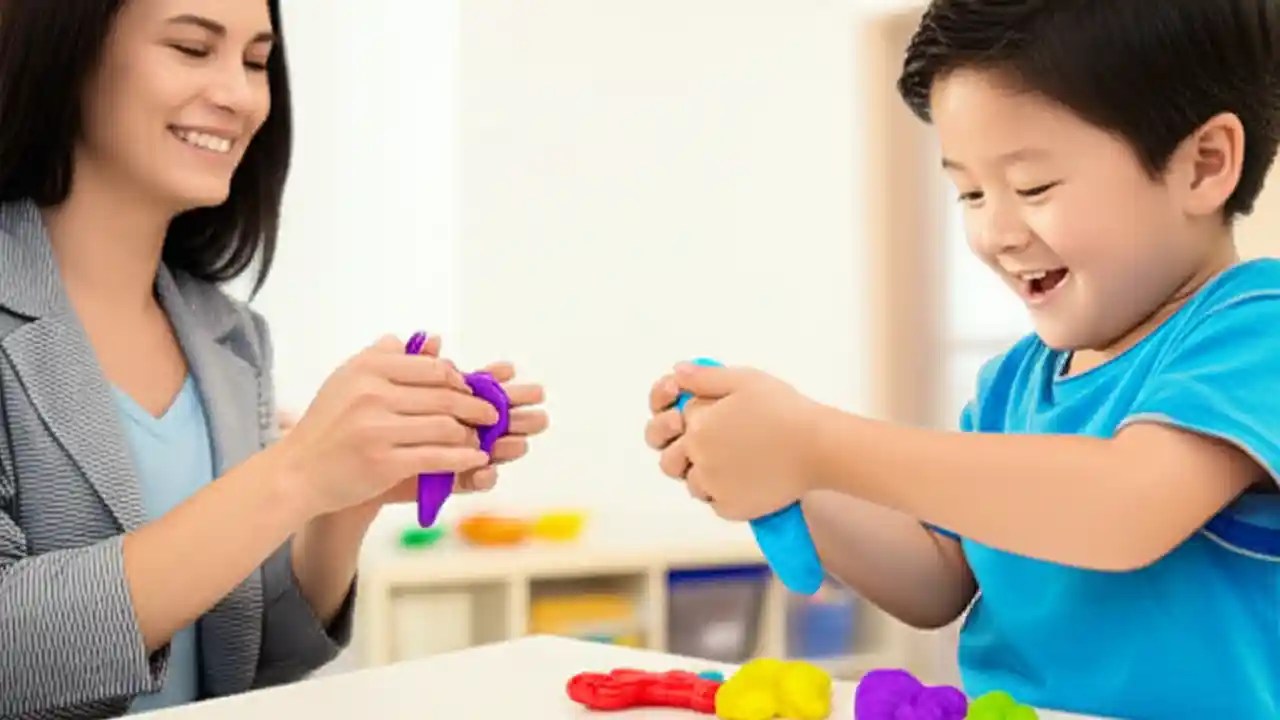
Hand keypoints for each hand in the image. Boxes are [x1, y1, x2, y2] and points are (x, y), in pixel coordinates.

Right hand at [271, 335, 496, 518]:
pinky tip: (475, 460)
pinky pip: (437, 457)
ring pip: (445, 427)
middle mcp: (372, 394)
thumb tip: (429, 340)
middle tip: (492, 415)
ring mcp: (377, 428)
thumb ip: (385, 357)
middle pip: (443, 396)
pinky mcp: (384, 462)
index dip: (460, 380)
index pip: (432, 368)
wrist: (296, 472)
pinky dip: (462, 459)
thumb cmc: (326, 425)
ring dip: (471, 434)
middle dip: (475, 407)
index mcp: (368, 368)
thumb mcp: (346, 379)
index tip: (472, 390)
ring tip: (480, 439)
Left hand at [364, 360, 549, 503]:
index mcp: (449, 402)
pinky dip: (483, 476)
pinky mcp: (447, 482)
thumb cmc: (367, 425)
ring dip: (509, 445)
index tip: (510, 370)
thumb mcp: (387, 389)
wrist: (346, 466)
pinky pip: (473, 481)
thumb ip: (414, 367)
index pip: (480, 387)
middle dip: (519, 413)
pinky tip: (487, 470)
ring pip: (493, 449)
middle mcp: (459, 428)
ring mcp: (456, 455)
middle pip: (498, 418)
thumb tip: (432, 338)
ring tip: (519, 442)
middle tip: (538, 408)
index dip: (497, 379)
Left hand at [655, 362, 823, 520]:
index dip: (699, 416)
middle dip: (688, 450)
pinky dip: (726, 495)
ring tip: (737, 463)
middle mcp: (699, 458)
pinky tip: (748, 480)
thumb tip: (676, 373)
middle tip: (722, 444)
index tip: (722, 416)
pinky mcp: (731, 508)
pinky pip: (716, 504)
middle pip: (673, 458)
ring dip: (705, 475)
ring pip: (693, 484)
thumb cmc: (784, 409)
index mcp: (698, 426)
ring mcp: (714, 487)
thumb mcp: (744, 380)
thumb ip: (705, 377)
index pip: (680, 421)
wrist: (818, 447)